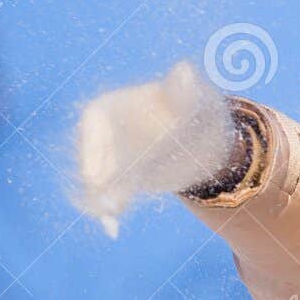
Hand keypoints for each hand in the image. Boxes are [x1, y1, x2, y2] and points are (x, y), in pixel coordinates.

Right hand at [73, 60, 237, 235]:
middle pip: (91, 154)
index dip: (91, 145)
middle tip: (102, 194)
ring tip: (109, 212)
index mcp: (114, 105)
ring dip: (100, 196)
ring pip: (98, 180)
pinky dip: (109, 210)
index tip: (96, 169)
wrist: (208, 142)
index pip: (93, 121)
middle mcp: (107, 132)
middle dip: (95, 176)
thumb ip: (186, 89)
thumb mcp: (195, 99)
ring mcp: (112, 157)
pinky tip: (112, 227)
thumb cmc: (198, 108)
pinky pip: (109, 196)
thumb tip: (183, 72)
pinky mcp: (123, 180)